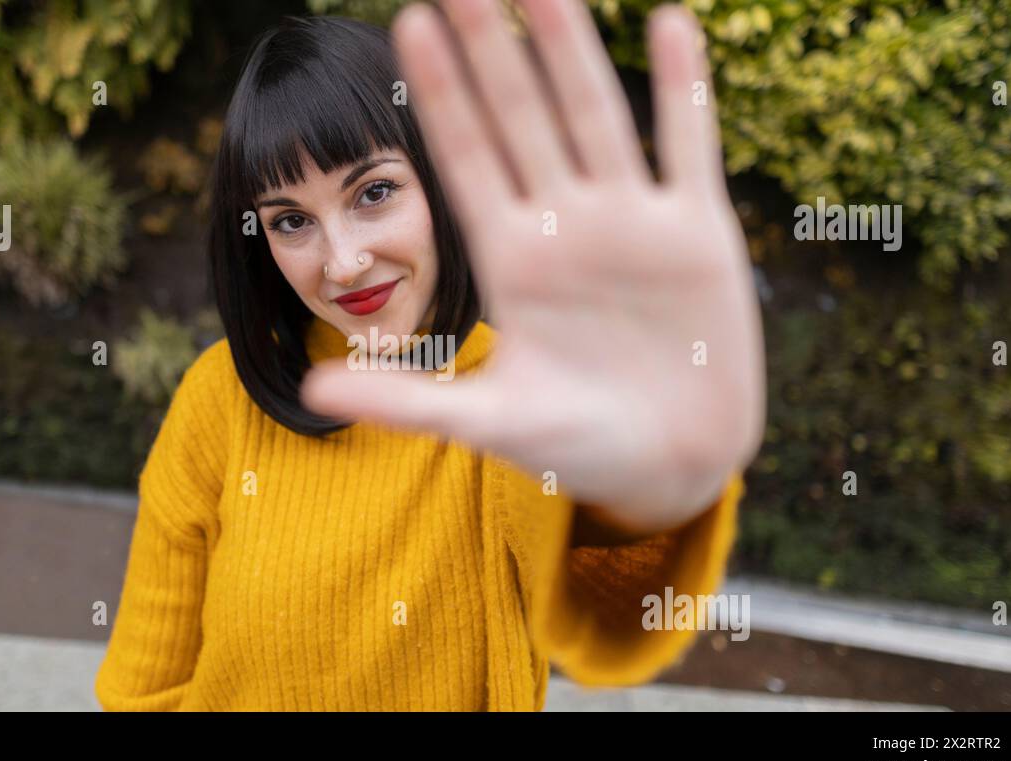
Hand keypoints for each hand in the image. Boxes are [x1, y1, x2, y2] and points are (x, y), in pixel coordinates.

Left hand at [302, 0, 765, 533]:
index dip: (440, 94)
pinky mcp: (698, 236)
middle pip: (521, 119)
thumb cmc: (577, 447)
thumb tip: (312, 386)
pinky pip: (689, 147)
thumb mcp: (490, 424)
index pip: (467, 160)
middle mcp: (566, 227)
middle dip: (492, 48)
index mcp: (511, 262)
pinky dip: (683, 91)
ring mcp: (632, 223)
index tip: (409, 23)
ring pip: (597, 117)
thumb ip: (408, 400)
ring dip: (571, 51)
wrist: (671, 466)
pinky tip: (669, 24)